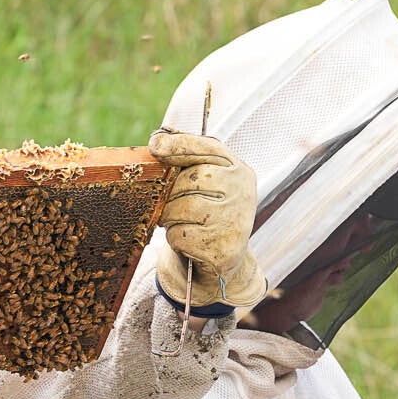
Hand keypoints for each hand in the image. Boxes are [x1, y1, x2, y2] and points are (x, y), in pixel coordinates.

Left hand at [151, 131, 266, 309]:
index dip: (178, 146)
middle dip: (171, 193)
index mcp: (238, 170)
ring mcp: (233, 221)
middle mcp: (241, 193)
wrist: (224, 257)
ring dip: (170, 217)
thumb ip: (187, 155)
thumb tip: (158, 140)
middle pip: (187, 181)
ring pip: (178, 209)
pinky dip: (175, 238)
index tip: (155, 146)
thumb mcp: (205, 179)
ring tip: (182, 221)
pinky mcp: (220, 248)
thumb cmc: (209, 210)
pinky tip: (189, 239)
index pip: (206, 148)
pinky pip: (178, 235)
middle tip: (173, 202)